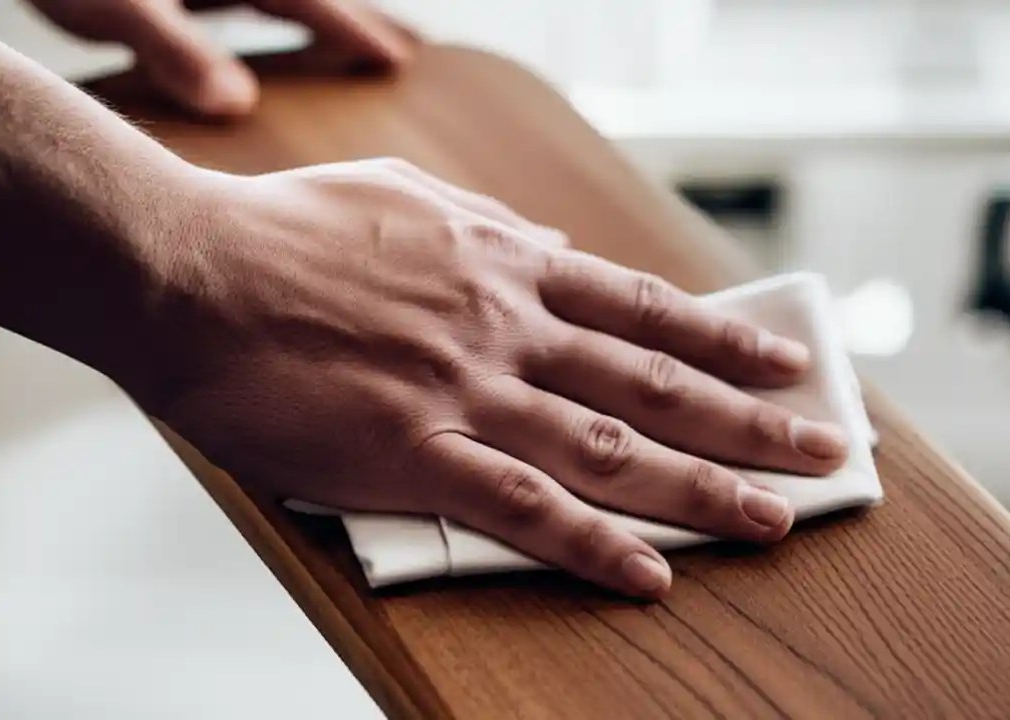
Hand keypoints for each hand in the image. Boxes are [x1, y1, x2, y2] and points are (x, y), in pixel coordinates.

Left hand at [28, 0, 412, 115]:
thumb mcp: (113, 5)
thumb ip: (174, 50)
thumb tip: (238, 104)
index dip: (351, 25)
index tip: (396, 59)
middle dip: (357, 14)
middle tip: (407, 48)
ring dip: (323, 13)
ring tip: (364, 38)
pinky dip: (277, 13)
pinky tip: (278, 32)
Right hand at [149, 159, 847, 597]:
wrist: (188, 270)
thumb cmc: (288, 229)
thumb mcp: (409, 199)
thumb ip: (490, 226)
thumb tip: (549, 248)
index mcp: (508, 266)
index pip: (647, 310)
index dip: (725, 341)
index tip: (786, 365)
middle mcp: (509, 329)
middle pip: (656, 382)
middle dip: (748, 422)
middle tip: (821, 451)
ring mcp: (469, 394)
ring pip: (612, 448)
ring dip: (701, 490)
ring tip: (774, 520)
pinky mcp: (413, 454)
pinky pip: (523, 508)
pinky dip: (593, 545)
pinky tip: (649, 576)